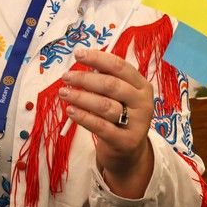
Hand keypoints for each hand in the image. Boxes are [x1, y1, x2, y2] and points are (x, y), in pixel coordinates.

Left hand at [58, 47, 154, 198]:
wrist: (128, 151)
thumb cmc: (119, 115)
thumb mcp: (119, 96)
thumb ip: (106, 79)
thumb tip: (84, 61)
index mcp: (142, 85)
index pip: (119, 66)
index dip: (98, 58)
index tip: (78, 54)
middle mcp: (143, 103)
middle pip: (111, 85)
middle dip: (85, 79)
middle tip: (66, 77)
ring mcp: (137, 123)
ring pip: (105, 105)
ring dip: (81, 97)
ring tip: (64, 93)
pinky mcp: (126, 141)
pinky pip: (101, 126)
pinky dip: (83, 117)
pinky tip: (70, 110)